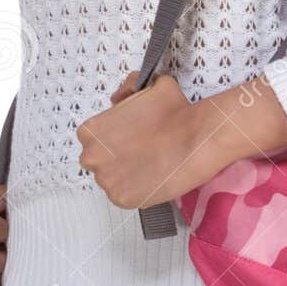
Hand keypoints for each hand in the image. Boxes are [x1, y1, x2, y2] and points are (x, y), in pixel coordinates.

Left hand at [77, 71, 230, 211]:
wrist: (195, 139)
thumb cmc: (174, 111)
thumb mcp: (151, 84)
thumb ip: (129, 87)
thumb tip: (118, 98)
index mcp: (91, 131)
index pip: (93, 138)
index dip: (112, 138)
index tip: (129, 137)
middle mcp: (91, 157)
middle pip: (98, 160)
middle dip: (115, 157)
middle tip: (140, 151)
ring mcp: (106, 181)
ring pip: (111, 179)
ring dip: (125, 174)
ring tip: (149, 164)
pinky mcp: (122, 200)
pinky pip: (125, 196)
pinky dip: (137, 190)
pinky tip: (153, 177)